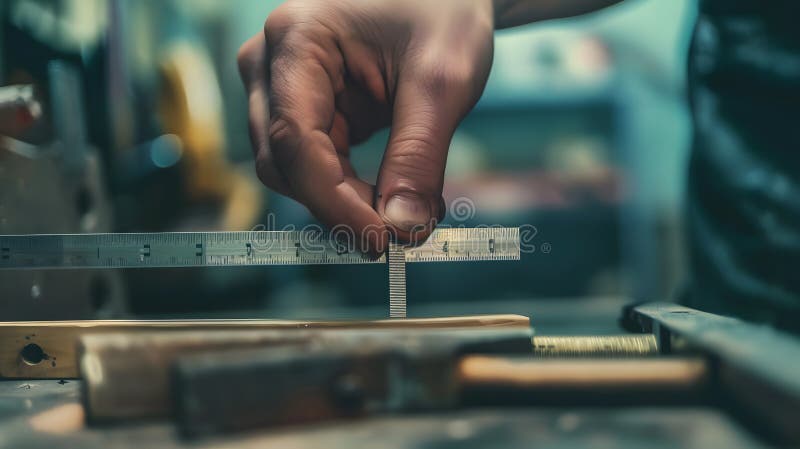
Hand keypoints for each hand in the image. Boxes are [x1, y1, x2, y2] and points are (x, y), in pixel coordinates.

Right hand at [238, 0, 493, 252]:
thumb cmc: (443, 9)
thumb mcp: (443, 79)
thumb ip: (420, 155)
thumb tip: (403, 229)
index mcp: (297, 40)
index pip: (295, 141)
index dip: (333, 202)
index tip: (380, 243)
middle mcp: (272, 64)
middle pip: (283, 162)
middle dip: (340, 206)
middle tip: (402, 233)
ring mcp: (281, 87)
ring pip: (294, 171)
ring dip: (345, 202)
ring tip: (409, 211)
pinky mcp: (303, 107)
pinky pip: (314, 164)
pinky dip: (350, 189)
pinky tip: (395, 195)